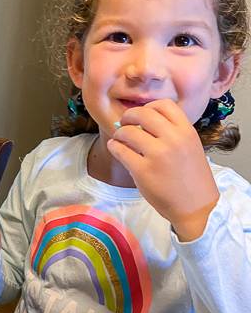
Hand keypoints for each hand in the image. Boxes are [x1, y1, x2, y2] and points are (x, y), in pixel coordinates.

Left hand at [108, 99, 219, 240]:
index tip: (142, 116)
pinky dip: (115, 147)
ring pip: (128, 132)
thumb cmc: (192, 179)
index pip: (164, 105)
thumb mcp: (190, 147)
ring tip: (120, 139)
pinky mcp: (143, 170)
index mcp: (186, 132)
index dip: (149, 107)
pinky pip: (120, 150)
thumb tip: (142, 122)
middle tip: (124, 123)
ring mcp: (157, 155)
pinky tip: (117, 149)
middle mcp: (173, 139)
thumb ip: (172, 133)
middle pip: (143, 113)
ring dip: (119, 133)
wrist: (196, 207)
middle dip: (129, 116)